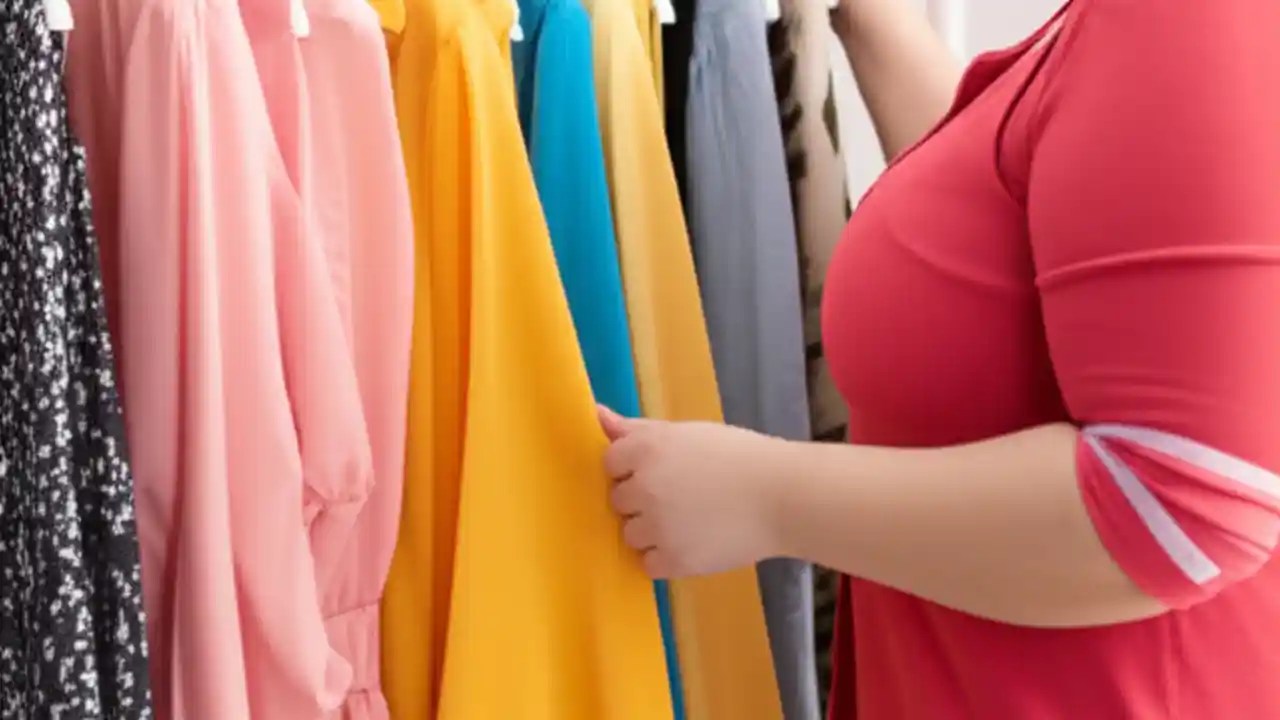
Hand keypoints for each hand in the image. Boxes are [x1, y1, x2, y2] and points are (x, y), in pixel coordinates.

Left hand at [599, 406, 789, 578]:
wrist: (782, 496)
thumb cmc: (738, 456)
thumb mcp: (686, 432)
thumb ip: (638, 428)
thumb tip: (596, 415)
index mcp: (646, 449)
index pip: (610, 463)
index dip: (633, 469)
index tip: (662, 472)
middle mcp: (643, 487)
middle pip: (618, 501)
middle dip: (641, 500)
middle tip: (680, 497)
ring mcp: (656, 527)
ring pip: (630, 535)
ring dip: (651, 532)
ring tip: (689, 522)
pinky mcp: (673, 560)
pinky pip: (648, 564)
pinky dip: (666, 558)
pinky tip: (692, 543)